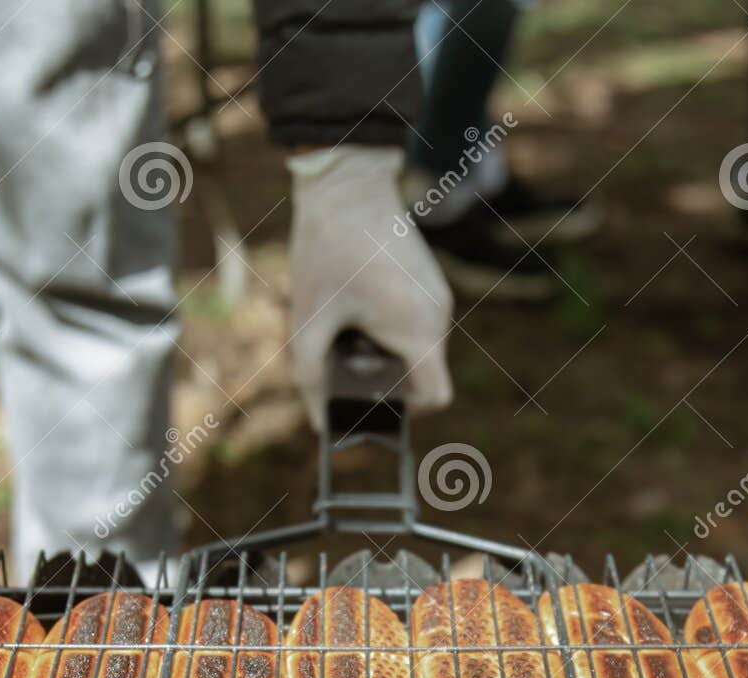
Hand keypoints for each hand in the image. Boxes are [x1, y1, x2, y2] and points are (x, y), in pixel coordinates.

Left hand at [287, 146, 453, 431]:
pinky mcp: (429, 286)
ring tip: (348, 325)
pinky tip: (358, 309)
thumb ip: (312, 375)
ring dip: (384, 354)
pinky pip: (414, 328)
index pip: (435, 398)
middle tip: (344, 354)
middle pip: (420, 376)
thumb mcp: (309, 319)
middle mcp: (438, 315)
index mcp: (417, 326)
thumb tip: (321, 422)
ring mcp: (437, 298)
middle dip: (383, 378)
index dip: (403, 411)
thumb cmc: (328, 248)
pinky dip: (388, 332)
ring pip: (416, 352)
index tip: (369, 397)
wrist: (348, 184)